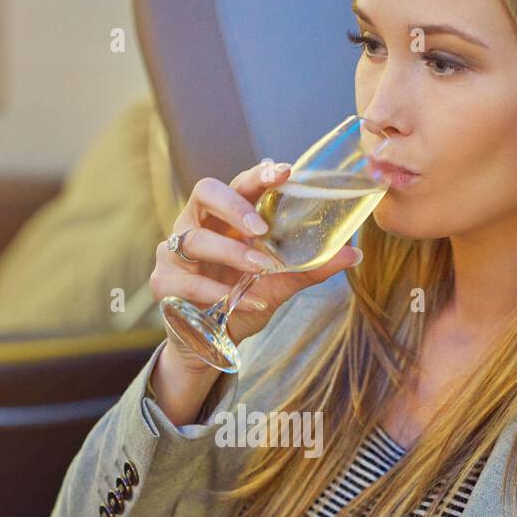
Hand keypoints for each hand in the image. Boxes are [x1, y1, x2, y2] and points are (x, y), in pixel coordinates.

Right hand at [149, 159, 361, 369]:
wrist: (210, 345)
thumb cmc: (240, 304)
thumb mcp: (279, 285)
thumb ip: (309, 268)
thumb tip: (353, 253)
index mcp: (225, 218)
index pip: (239, 184)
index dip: (258, 174)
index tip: (283, 171)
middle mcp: (197, 225)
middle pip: (205, 192)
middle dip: (235, 204)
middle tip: (261, 226)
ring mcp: (174, 251)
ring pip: (197, 239)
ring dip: (231, 253)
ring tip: (259, 267)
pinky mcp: (163, 281)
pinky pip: (188, 280)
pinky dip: (217, 292)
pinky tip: (241, 303)